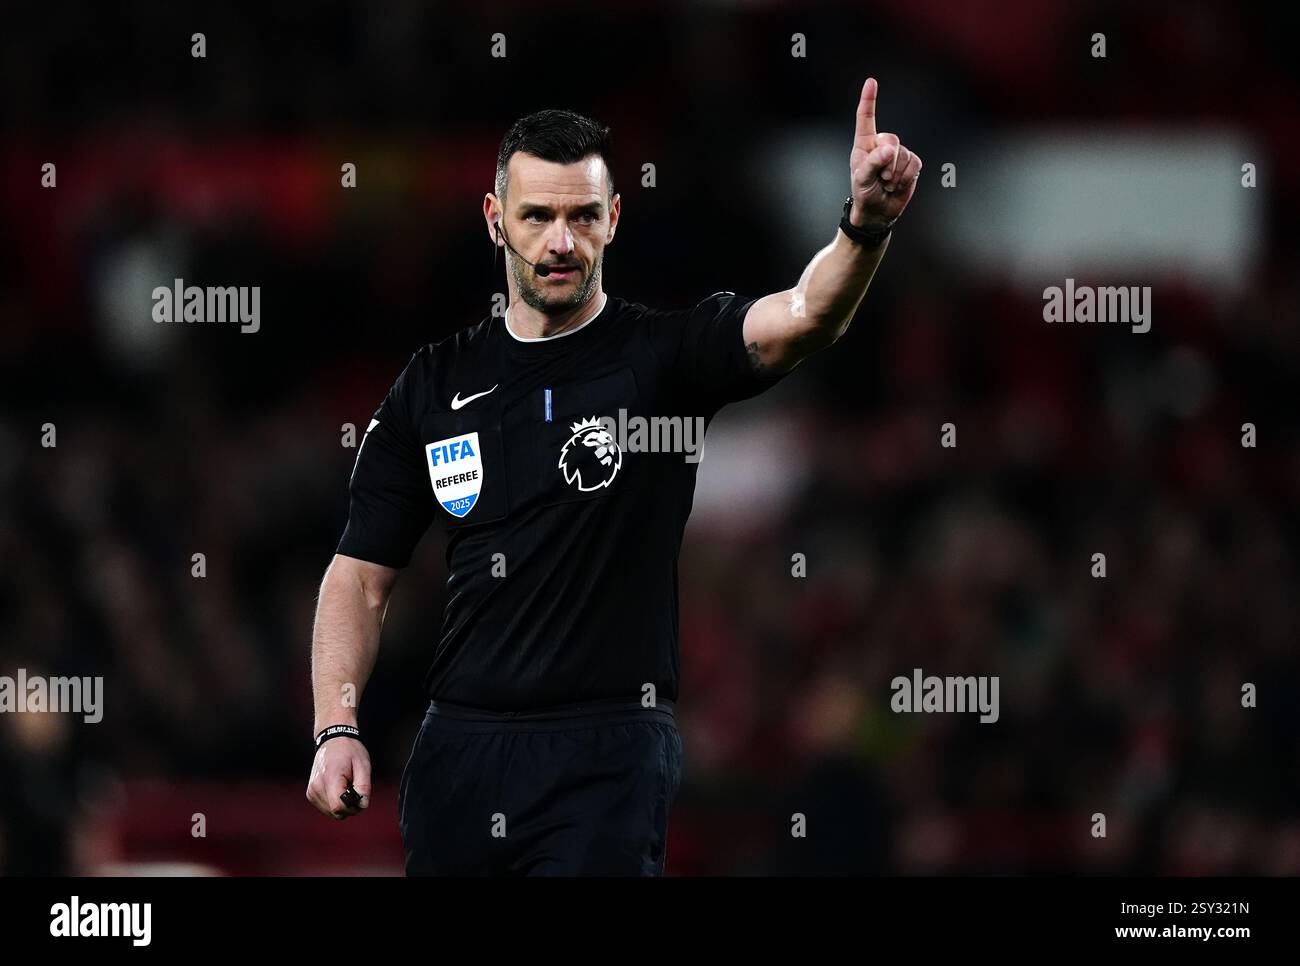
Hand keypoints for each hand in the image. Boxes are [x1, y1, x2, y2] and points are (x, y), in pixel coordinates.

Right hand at [305, 736, 370, 819]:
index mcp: (329, 778)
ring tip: (346, 786)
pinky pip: (326, 808)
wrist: (333, 740)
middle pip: (336, 812)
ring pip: (331, 813)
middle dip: (349, 807)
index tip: (359, 795)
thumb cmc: (350, 751)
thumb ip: (364, 786)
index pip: (338, 807)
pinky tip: (339, 788)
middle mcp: (316, 787)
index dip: (353, 807)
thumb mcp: (363, 764)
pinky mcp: (310, 794)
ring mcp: (311, 791)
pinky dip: (335, 802)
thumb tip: (362, 805)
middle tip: (355, 788)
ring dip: (342, 805)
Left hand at [848, 77, 921, 228]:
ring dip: (896, 174)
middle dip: (887, 162)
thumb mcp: (862, 179)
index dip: (869, 100)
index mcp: (864, 144)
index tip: (871, 81)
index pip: (866, 118)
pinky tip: (898, 185)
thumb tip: (890, 150)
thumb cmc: (865, 192)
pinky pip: (914, 163)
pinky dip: (906, 177)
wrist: (879, 211)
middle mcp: (881, 145)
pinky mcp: (911, 163)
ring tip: (887, 184)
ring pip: (904, 153)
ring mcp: (898, 153)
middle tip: (880, 178)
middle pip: (891, 138)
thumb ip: (873, 163)